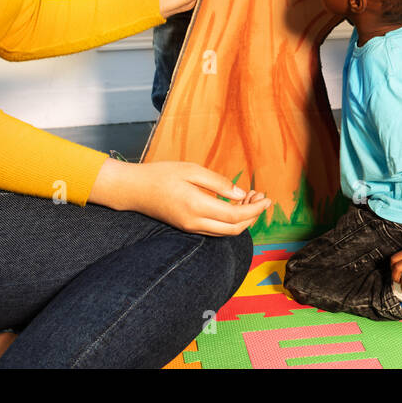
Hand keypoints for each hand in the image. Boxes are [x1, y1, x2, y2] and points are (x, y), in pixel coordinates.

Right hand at [92, 159, 272, 234]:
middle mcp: (195, 223)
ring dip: (242, 219)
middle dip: (253, 215)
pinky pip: (215, 230)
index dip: (256, 209)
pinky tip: (233, 204)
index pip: (236, 216)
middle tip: (261, 196)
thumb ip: (217, 183)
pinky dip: (230, 220)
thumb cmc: (161, 174)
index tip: (267, 198)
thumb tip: (240, 194)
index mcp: (197, 206)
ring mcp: (190, 228)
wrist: (134, 190)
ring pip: (226, 232)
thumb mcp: (192, 170)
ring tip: (250, 197)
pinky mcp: (187, 227)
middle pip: (234, 229)